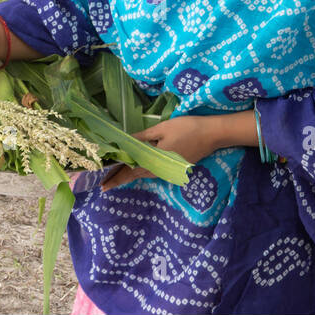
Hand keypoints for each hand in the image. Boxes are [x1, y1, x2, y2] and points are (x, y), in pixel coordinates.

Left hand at [99, 115, 219, 191]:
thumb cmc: (186, 128)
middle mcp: (158, 169)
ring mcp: (167, 169)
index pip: (129, 171)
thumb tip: (124, 142)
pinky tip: (137, 168)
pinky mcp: (173, 167)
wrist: (211, 135)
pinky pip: (153, 171)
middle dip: (119, 179)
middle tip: (104, 184)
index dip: (115, 178)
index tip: (103, 186)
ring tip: (116, 177)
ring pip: (143, 174)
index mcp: (152, 160)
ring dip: (130, 176)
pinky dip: (141, 171)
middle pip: (134, 175)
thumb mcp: (162, 129)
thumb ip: (142, 137)